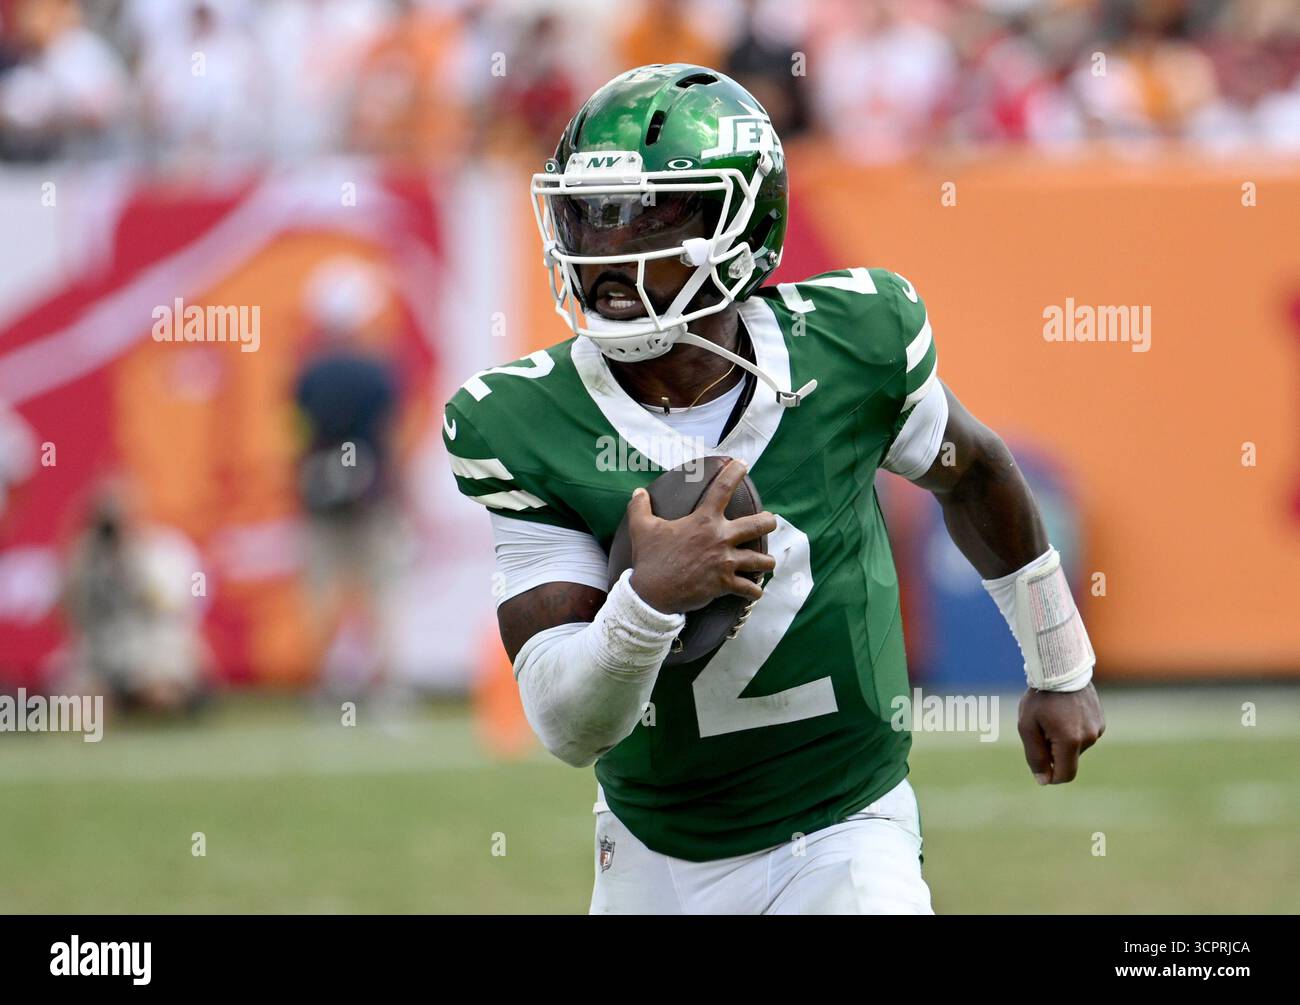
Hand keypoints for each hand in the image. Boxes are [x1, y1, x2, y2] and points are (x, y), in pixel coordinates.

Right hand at [627, 459, 777, 614]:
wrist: (651, 593)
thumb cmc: (649, 559)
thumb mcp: (641, 528)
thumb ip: (640, 507)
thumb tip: (638, 492)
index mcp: (703, 520)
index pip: (723, 488)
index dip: (735, 472)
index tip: (743, 464)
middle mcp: (720, 538)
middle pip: (759, 524)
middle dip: (769, 522)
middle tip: (770, 522)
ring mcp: (725, 562)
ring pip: (760, 559)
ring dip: (766, 561)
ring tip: (767, 562)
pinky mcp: (725, 584)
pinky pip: (749, 588)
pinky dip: (753, 591)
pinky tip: (755, 591)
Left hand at [1017, 682, 1104, 784]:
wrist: (1060, 669)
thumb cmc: (1039, 698)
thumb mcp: (1027, 727)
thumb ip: (1035, 756)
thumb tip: (1044, 781)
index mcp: (1070, 741)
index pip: (1065, 775)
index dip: (1051, 776)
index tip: (1039, 764)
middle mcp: (1089, 738)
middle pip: (1068, 760)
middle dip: (1053, 752)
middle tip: (1041, 729)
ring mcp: (1097, 729)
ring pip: (1076, 748)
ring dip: (1062, 741)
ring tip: (1052, 717)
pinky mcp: (1100, 721)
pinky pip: (1084, 736)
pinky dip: (1072, 731)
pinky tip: (1064, 713)